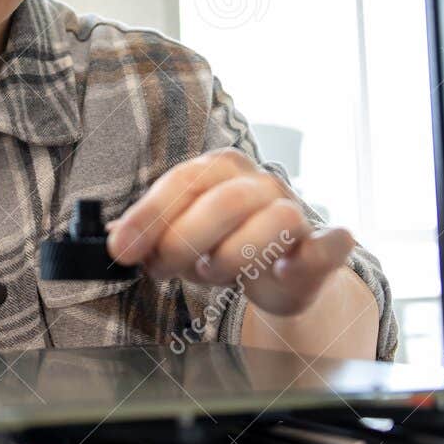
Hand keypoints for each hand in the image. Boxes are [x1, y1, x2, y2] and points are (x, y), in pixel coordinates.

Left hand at [106, 148, 356, 316]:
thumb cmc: (224, 245)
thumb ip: (148, 236)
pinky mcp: (324, 247)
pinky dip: (314, 254)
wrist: (281, 274)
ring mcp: (297, 212)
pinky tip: (287, 268)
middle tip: (162, 269)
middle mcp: (260, 183)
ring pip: (275, 220)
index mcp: (221, 169)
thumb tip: (113, 241)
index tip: (121, 250)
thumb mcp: (179, 237)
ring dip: (235, 254)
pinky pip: (330, 243)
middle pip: (225, 200)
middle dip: (185, 239)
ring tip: (211, 272)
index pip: (184, 181)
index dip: (150, 214)